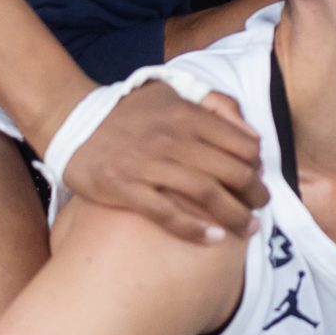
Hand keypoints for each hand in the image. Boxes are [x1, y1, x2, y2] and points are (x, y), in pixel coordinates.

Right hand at [61, 84, 267, 243]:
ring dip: (234, 215)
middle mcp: (172, 138)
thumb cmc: (130, 112)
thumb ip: (215, 108)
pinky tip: (214, 239)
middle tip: (260, 207)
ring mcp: (148, 164)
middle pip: (230, 171)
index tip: (257, 178)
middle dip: (254, 194)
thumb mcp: (173, 95)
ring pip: (206, 193)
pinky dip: (194, 229)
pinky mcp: (124, 188)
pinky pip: (167, 213)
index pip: (242, 144)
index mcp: (187, 114)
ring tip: (248, 228)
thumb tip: (251, 135)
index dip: (257, 165)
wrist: (74, 121)